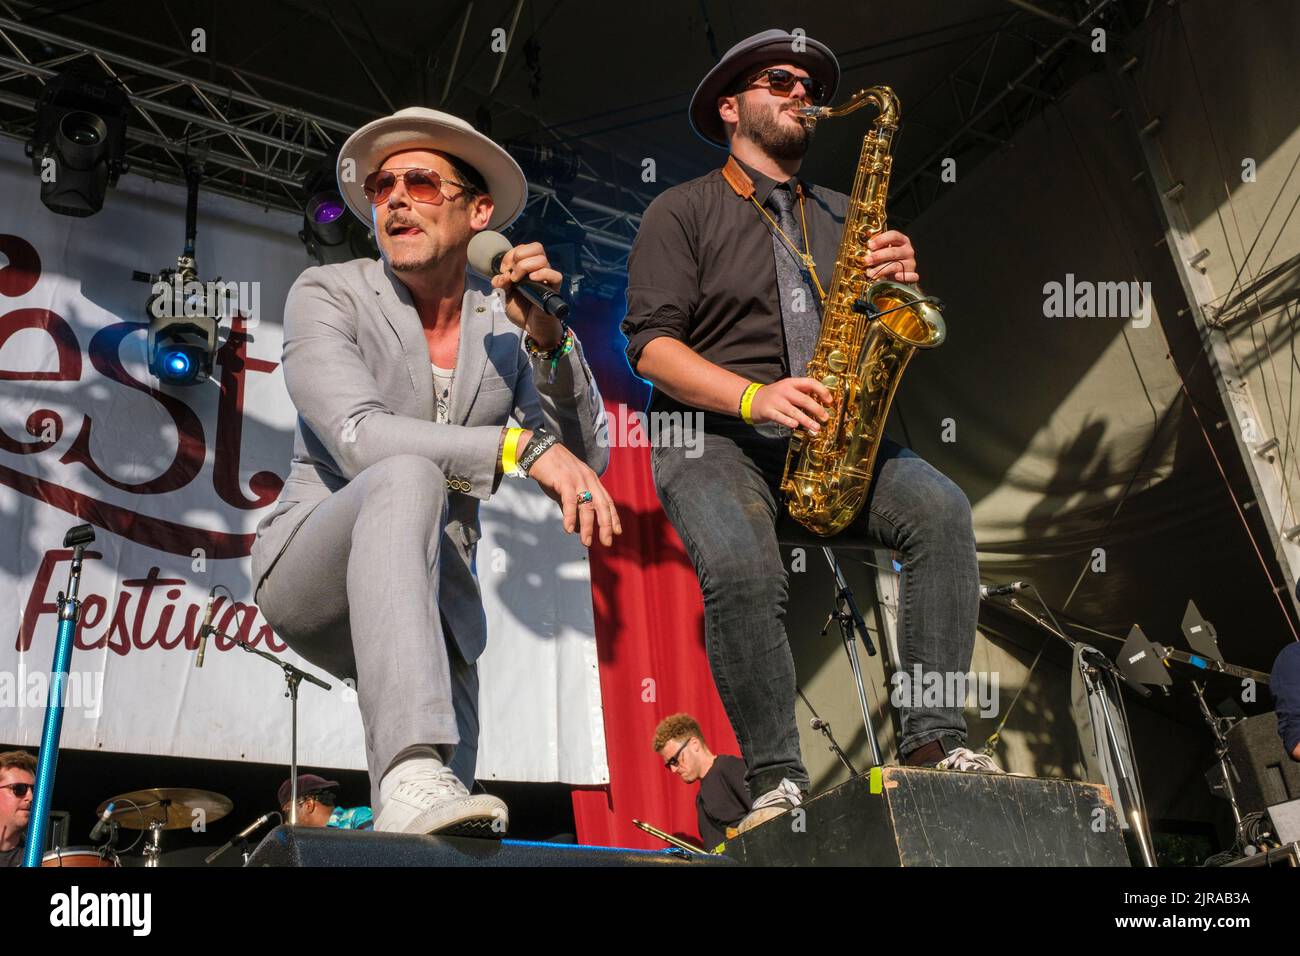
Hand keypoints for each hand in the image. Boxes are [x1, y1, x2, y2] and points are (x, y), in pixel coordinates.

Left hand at [491, 241, 563, 346]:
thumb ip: (500, 284)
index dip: (511, 255)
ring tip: (518, 281)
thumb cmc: (520, 310)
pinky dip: (543, 274)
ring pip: (542, 259)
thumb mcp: (504, 296)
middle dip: (519, 256)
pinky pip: (555, 275)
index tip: (504, 270)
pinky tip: (533, 279)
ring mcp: (547, 279)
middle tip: (512, 273)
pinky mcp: (554, 290)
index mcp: (528, 267)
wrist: (531, 327)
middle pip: (537, 247)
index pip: (523, 248)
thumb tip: (503, 276)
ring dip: (525, 266)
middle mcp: (539, 270)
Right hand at [520, 431, 621, 546]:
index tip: (617, 532)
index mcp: (592, 480)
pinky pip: (570, 501)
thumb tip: (577, 527)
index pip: (607, 500)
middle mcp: (588, 479)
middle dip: (606, 525)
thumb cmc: (552, 470)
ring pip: (587, 506)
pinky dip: (570, 517)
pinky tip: (569, 529)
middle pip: (602, 505)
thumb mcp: (566, 488)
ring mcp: (577, 479)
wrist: (538, 451)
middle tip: (607, 542)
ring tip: (586, 541)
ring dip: (588, 526)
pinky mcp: (564, 480)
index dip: (613, 517)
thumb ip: (573, 506)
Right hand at [748, 378, 831, 432]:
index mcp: (791, 383)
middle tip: (825, 418)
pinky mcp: (768, 411)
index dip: (822, 391)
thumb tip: (822, 402)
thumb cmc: (775, 396)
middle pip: (804, 399)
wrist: (752, 399)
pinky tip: (796, 426)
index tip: (830, 401)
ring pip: (794, 411)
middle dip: (817, 409)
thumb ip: (802, 393)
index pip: (810, 383)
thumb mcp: (787, 389)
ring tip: (816, 428)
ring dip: (806, 420)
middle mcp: (784, 390)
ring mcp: (775, 401)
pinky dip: (789, 422)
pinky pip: (780, 417)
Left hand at [865, 230, 918, 283]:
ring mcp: (911, 263)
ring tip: (870, 273)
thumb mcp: (884, 252)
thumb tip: (866, 249)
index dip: (881, 239)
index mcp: (902, 241)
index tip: (870, 246)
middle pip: (893, 251)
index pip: (894, 235)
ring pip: (896, 265)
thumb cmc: (889, 262)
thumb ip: (878, 249)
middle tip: (867, 260)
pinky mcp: (913, 276)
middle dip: (878, 256)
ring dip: (881, 269)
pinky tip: (896, 277)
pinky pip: (911, 276)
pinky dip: (904, 277)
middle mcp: (908, 251)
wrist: (898, 278)